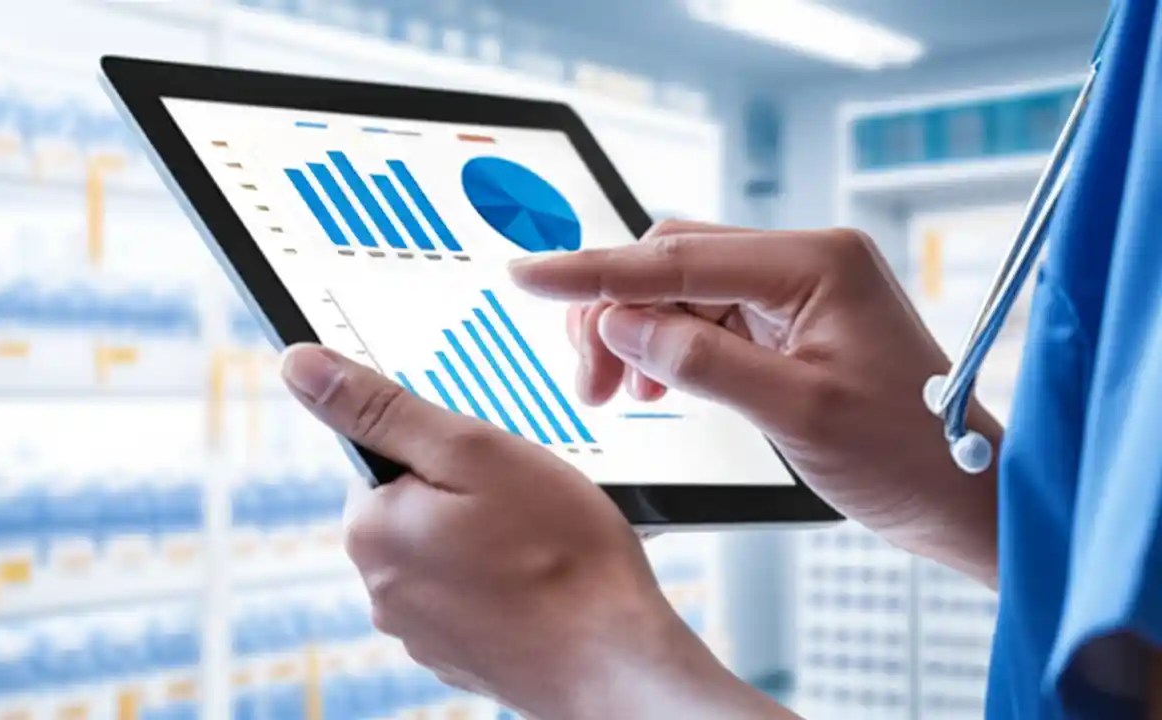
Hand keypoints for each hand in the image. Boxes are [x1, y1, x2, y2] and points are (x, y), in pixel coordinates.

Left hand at [282, 345, 796, 718]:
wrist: (615, 659)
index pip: (381, 455)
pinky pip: (465, 594)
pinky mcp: (455, 655)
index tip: (488, 463)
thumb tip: (301, 367)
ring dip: (482, 538)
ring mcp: (417, 630)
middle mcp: (380, 586)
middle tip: (522, 501)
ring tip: (538, 544)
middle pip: (411, 503)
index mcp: (373, 528)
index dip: (442, 446)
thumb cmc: (559, 552)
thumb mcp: (472, 451)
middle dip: (463, 492)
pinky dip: (496, 583)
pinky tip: (540, 581)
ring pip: (442, 550)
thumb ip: (382, 408)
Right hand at [511, 221, 1001, 585]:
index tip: (527, 277)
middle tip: (587, 385)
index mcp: (815, 263)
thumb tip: (621, 326)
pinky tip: (649, 386)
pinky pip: (703, 317)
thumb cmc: (905, 455)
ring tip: (611, 394)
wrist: (961, 492)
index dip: (594, 271)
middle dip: (613, 314)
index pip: (678, 256)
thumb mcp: (798, 414)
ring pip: (679, 290)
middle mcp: (804, 260)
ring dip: (634, 335)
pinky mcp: (787, 320)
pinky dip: (665, 348)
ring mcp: (795, 289)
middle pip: (672, 261)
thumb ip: (702, 362)